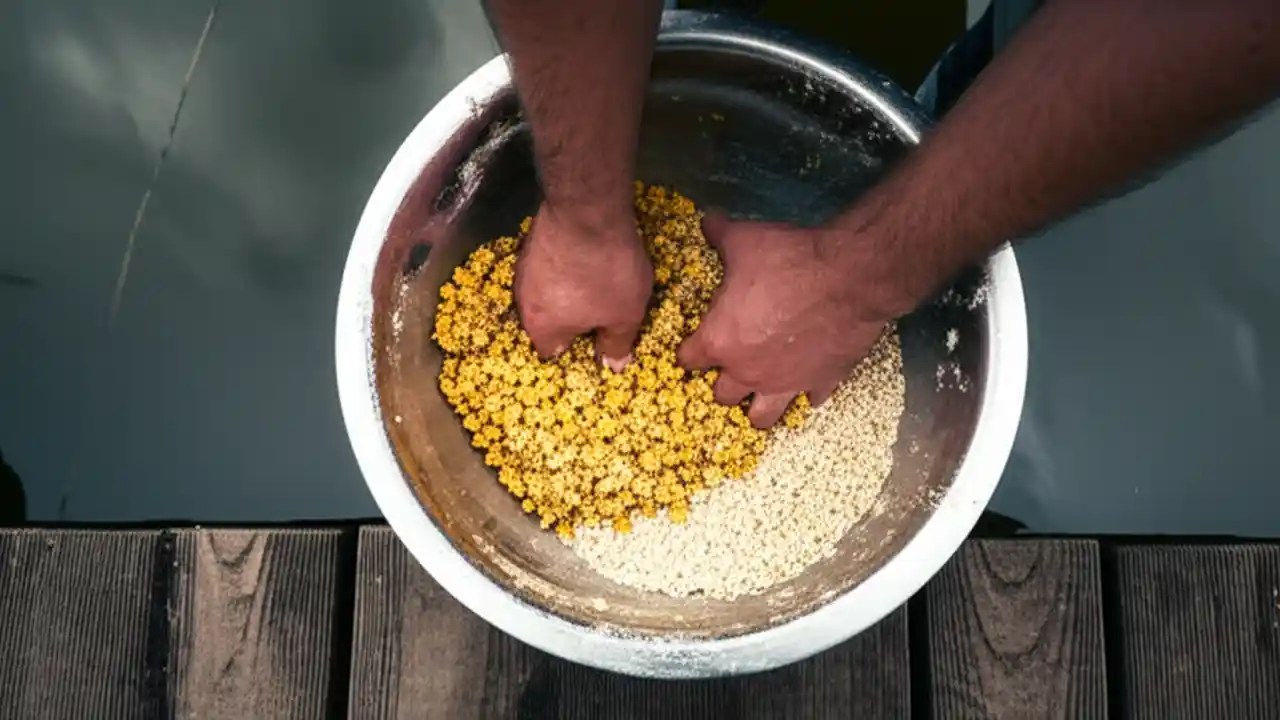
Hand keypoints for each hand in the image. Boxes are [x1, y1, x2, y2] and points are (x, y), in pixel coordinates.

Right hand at [515, 204, 653, 367]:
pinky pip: (551, 265)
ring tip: (597, 281)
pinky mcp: (533, 240)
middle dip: (573, 319)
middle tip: (603, 310)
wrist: (589, 208)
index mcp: (542, 326)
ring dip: (569, 290)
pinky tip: (588, 257)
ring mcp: (525, 266)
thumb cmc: (608, 271)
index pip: (552, 353)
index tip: (597, 341)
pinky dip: (567, 266)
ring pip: (548, 290)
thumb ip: (617, 344)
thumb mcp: (625, 316)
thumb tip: (613, 367)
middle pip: (548, 320)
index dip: (577, 351)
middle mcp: (524, 300)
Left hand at [678, 214, 898, 427]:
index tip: (695, 345)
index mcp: (721, 341)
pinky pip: (810, 400)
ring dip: (758, 405)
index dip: (689, 351)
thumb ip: (720, 235)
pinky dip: (807, 391)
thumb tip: (707, 220)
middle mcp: (748, 372)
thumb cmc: (789, 260)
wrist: (850, 275)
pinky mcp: (821, 382)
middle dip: (723, 382)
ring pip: (762, 416)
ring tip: (762, 391)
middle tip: (732, 364)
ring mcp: (786, 383)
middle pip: (722, 395)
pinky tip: (808, 378)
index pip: (688, 360)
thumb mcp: (745, 240)